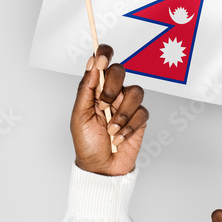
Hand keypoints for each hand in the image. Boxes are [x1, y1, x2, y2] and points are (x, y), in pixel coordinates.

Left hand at [71, 44, 148, 175]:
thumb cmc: (87, 142)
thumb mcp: (79, 115)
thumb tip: (92, 63)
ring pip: (135, 91)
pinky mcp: (140, 119)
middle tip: (102, 106)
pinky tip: (119, 137)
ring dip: (121, 113)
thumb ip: (87, 88)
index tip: (101, 56)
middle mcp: (112, 93)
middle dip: (111, 88)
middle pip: (121, 71)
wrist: (101, 167)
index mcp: (95, 89)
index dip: (104, 53)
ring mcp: (127, 105)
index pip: (102, 62)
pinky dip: (129, 127)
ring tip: (110, 129)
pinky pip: (142, 112)